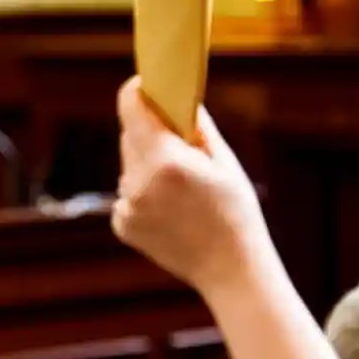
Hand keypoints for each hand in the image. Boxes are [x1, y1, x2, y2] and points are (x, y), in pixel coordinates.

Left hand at [111, 77, 272, 293]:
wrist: (230, 271)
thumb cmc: (236, 212)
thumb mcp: (224, 162)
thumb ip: (196, 126)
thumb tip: (180, 97)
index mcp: (164, 161)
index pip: (130, 106)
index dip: (138, 91)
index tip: (147, 86)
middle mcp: (137, 182)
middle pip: (130, 136)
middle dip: (150, 133)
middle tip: (179, 143)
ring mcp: (126, 206)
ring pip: (129, 167)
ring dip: (148, 166)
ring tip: (182, 188)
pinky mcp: (122, 225)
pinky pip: (128, 195)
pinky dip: (143, 194)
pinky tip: (172, 211)